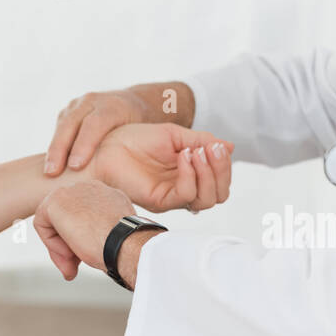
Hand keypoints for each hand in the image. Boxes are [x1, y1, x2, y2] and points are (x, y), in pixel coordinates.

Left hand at [34, 179, 162, 283]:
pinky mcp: (55, 200)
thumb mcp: (113, 234)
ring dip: (59, 247)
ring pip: (53, 221)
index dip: (81, 239)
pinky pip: (41, 224)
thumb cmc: (125, 245)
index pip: (82, 214)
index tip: (85, 258)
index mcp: (105, 193)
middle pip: (66, 216)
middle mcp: (88, 187)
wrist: (125, 244)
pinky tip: (69, 253)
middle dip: (66, 245)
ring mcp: (71, 191)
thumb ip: (97, 232)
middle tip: (73, 268)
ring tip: (72, 266)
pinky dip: (51, 244)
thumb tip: (80, 244)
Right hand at [45, 90, 152, 174]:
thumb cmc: (139, 127)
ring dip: (53, 149)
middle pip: (72, 123)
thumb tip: (126, 176)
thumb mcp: (140, 133)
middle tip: (52, 172)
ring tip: (48, 172)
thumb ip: (132, 148)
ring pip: (62, 125)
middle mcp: (93, 101)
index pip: (95, 124)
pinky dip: (55, 145)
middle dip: (60, 148)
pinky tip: (51, 164)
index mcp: (113, 106)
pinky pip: (59, 128)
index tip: (75, 167)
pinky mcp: (68, 111)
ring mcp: (78, 104)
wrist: (131, 104)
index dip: (84, 144)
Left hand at [88, 122, 232, 212]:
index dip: (224, 165)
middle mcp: (183, 189)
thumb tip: (229, 147)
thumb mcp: (174, 135)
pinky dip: (190, 175)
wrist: (106, 145)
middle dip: (222, 171)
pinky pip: (185, 195)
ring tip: (196, 152)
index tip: (216, 145)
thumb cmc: (136, 139)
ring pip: (206, 200)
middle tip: (212, 150)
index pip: (220, 181)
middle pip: (219, 194)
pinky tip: (183, 156)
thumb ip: (201, 141)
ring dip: (208, 174)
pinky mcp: (159, 200)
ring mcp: (172, 196)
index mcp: (189, 174)